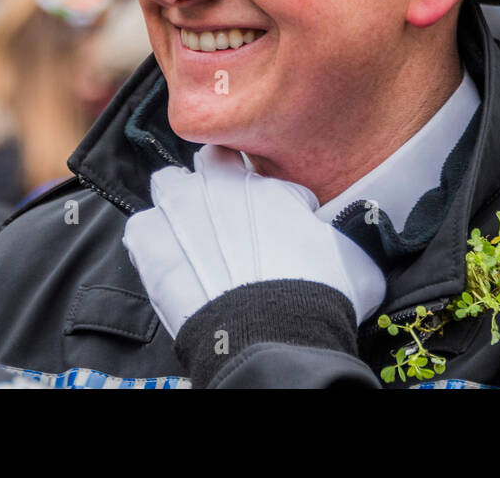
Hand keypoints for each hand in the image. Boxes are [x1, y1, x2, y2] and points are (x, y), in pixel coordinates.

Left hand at [122, 145, 385, 337]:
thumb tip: (356, 225)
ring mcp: (181, 214)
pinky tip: (168, 257)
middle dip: (217, 180)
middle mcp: (220, 188)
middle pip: (210, 162)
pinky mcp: (153, 250)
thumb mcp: (354, 254)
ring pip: (169, 185)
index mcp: (267, 185)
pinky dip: (153, 239)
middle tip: (231, 213)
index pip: (259, 166)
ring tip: (193, 232)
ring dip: (180, 203)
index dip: (265, 187)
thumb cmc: (321, 295)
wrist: (274, 337)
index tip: (272, 207)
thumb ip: (343, 230)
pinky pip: (142, 229)